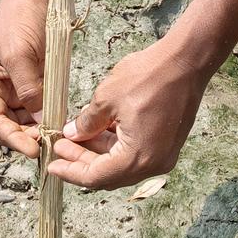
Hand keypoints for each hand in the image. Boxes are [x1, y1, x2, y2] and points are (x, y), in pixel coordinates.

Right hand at [0, 0, 47, 158]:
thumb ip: (28, 88)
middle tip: (49, 145)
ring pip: (27, 118)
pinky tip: (62, 121)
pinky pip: (42, 105)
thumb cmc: (18, 19)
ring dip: (40, 129)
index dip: (12, 138)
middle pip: (10, 124)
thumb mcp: (19, 54)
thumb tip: (40, 119)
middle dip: (27, 136)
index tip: (32, 150)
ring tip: (57, 137)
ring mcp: (18, 86)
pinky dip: (50, 114)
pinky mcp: (37, 80)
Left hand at [47, 41, 207, 189]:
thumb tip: (71, 135)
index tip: (52, 163)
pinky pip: (135, 153)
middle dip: (82, 161)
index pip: (95, 177)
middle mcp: (154, 164)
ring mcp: (163, 155)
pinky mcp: (167, 143)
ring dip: (98, 153)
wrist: (186, 60)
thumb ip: (86, 123)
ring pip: (122, 164)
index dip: (70, 171)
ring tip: (74, 136)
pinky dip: (115, 146)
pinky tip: (98, 130)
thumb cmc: (148, 76)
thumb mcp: (106, 98)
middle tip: (60, 147)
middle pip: (109, 174)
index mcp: (137, 158)